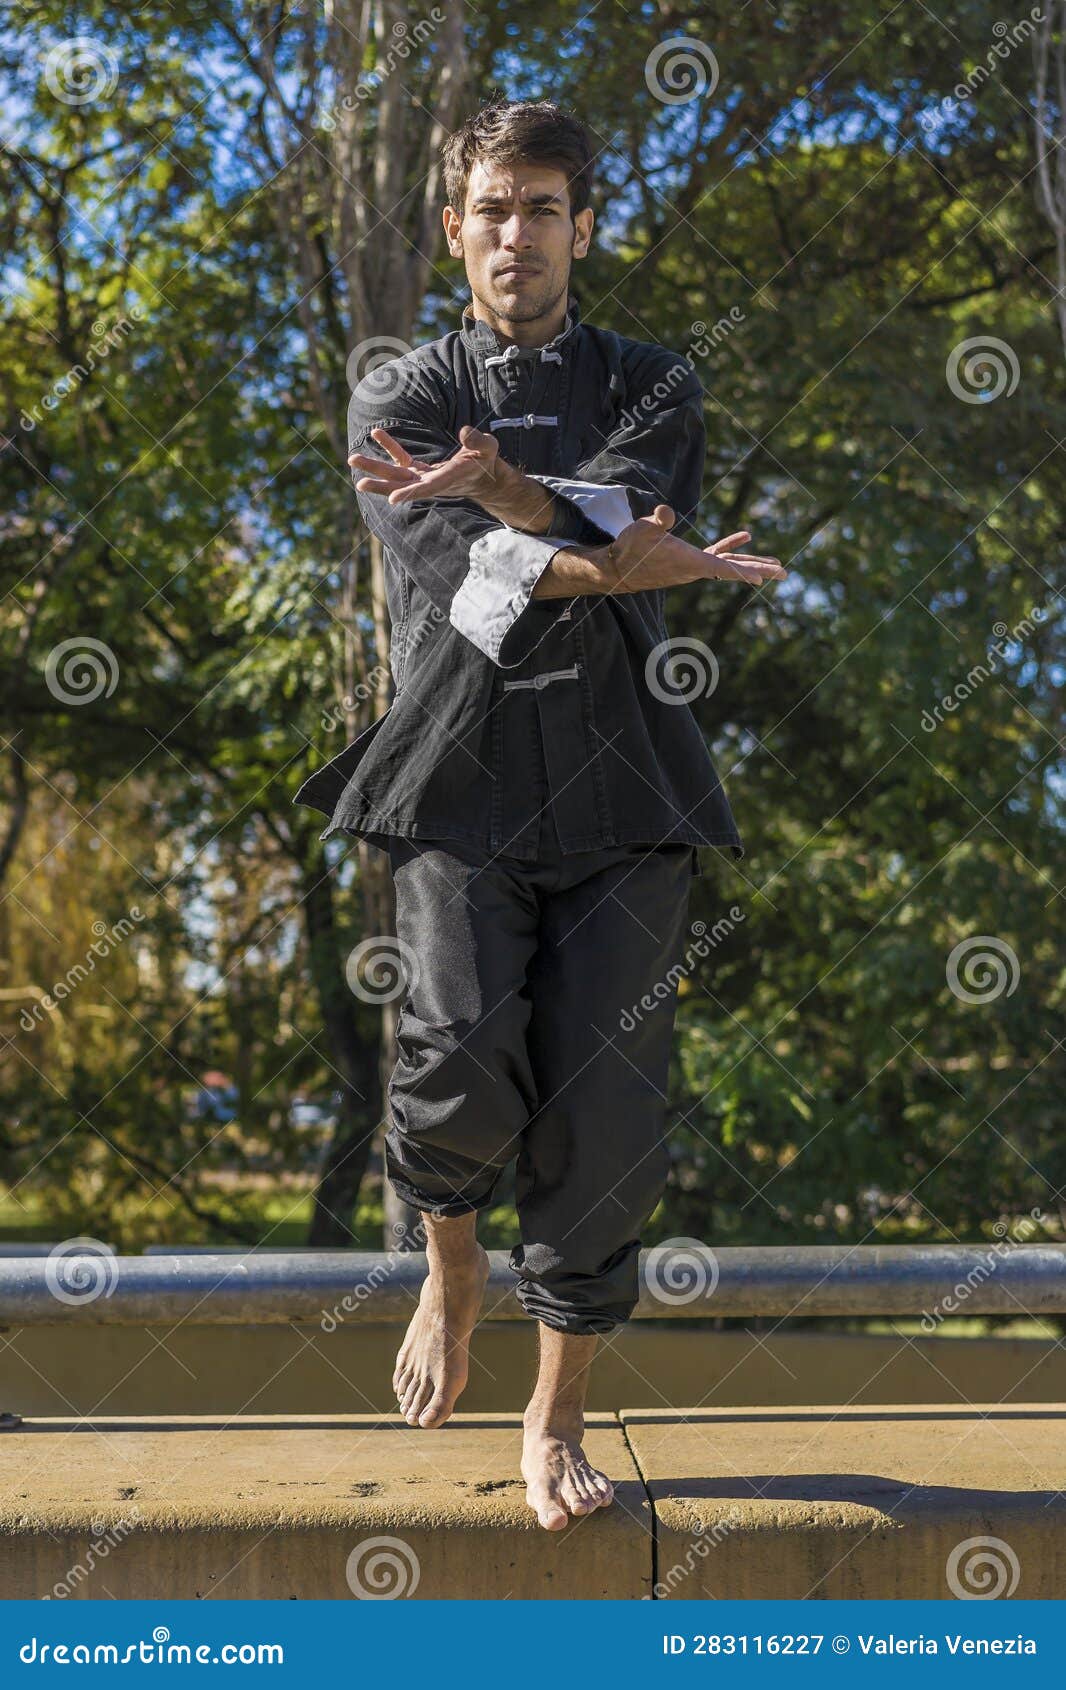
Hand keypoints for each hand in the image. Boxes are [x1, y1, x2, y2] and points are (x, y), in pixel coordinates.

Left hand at [348, 425, 502, 505]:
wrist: (483, 477)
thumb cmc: (487, 460)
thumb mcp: (488, 447)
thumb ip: (477, 440)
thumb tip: (464, 431)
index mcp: (449, 479)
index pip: (427, 489)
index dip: (409, 493)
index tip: (392, 499)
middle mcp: (432, 483)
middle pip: (403, 486)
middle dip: (381, 485)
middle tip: (360, 483)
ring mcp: (424, 478)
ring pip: (396, 475)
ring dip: (375, 469)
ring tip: (352, 459)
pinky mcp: (420, 471)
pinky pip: (402, 459)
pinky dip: (390, 448)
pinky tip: (376, 433)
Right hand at [607, 506, 785, 588]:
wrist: (617, 568)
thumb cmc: (630, 549)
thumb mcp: (642, 530)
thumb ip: (657, 520)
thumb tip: (666, 512)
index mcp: (689, 562)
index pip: (720, 568)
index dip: (741, 571)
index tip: (761, 579)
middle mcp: (696, 568)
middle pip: (734, 569)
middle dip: (759, 570)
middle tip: (784, 574)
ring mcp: (694, 566)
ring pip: (729, 564)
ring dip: (751, 562)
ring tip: (775, 564)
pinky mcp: (689, 560)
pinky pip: (716, 555)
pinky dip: (731, 546)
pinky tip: (747, 535)